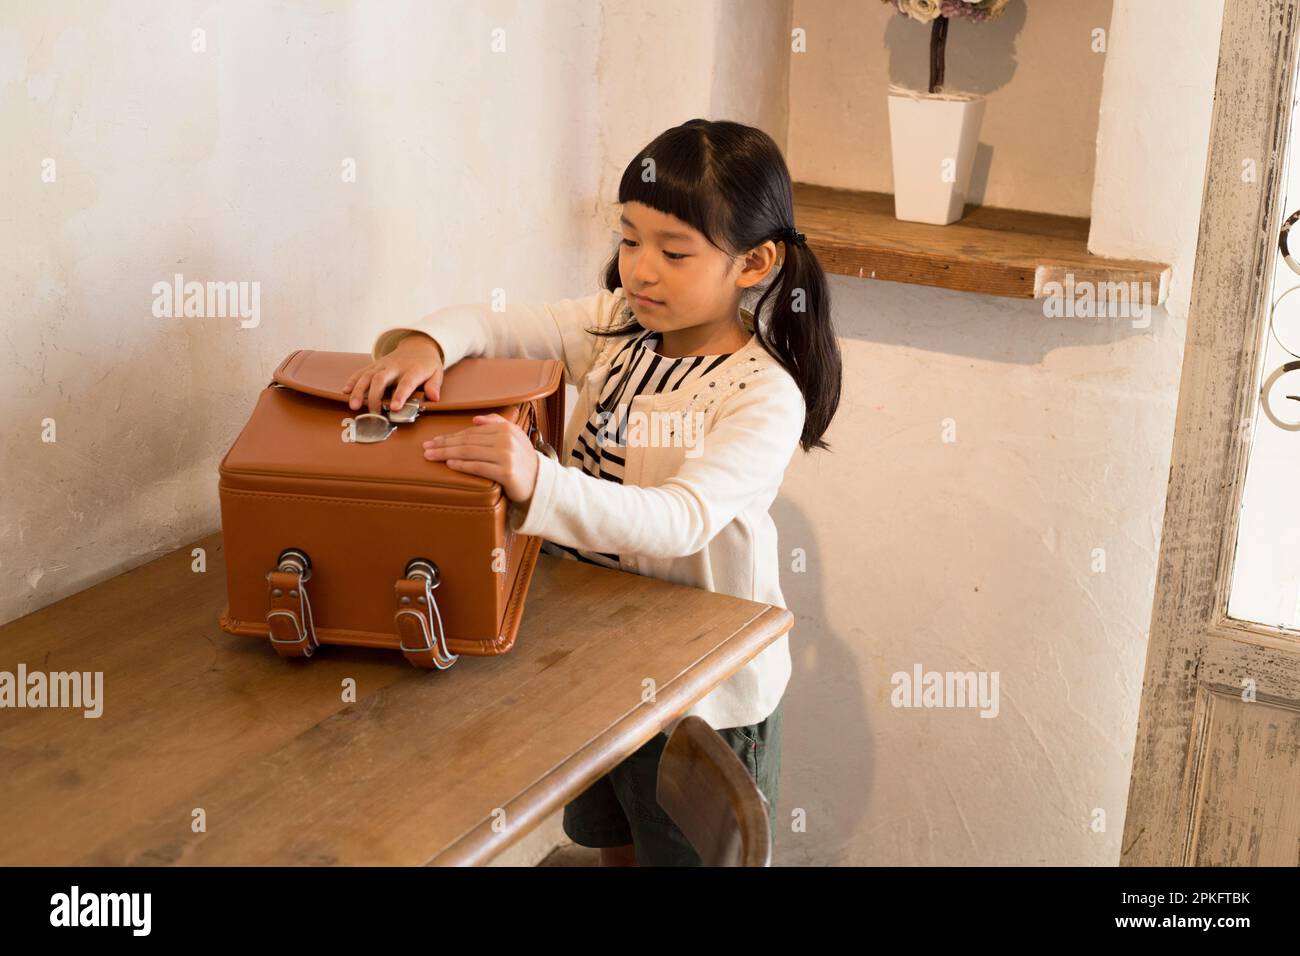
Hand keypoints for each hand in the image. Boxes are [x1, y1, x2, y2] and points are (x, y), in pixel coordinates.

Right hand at [343, 333, 445, 412]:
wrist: (418, 346)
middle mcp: (395, 367)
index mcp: (413, 370)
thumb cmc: (427, 365)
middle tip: (372, 412)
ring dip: (359, 390)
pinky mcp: (374, 365)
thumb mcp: (437, 373)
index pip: (405, 383)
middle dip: (374, 396)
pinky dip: (353, 381)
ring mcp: (382, 365)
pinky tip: (346, 391)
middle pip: (381, 379)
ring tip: (353, 405)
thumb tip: (434, 398)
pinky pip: (361, 372)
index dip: (400, 395)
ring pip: (367, 375)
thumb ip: (434, 386)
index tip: (394, 408)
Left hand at [424, 413, 540, 503]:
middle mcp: (506, 439)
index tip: (434, 440)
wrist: (540, 483)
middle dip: (444, 444)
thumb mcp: (515, 437)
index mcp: (505, 429)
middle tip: (426, 449)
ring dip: (447, 454)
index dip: (450, 436)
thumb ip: (497, 424)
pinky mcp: (506, 471)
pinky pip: (479, 467)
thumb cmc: (522, 461)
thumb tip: (475, 420)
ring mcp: (507, 455)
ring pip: (469, 452)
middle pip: (467, 441)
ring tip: (431, 456)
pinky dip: (462, 465)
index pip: (471, 432)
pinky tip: (450, 464)